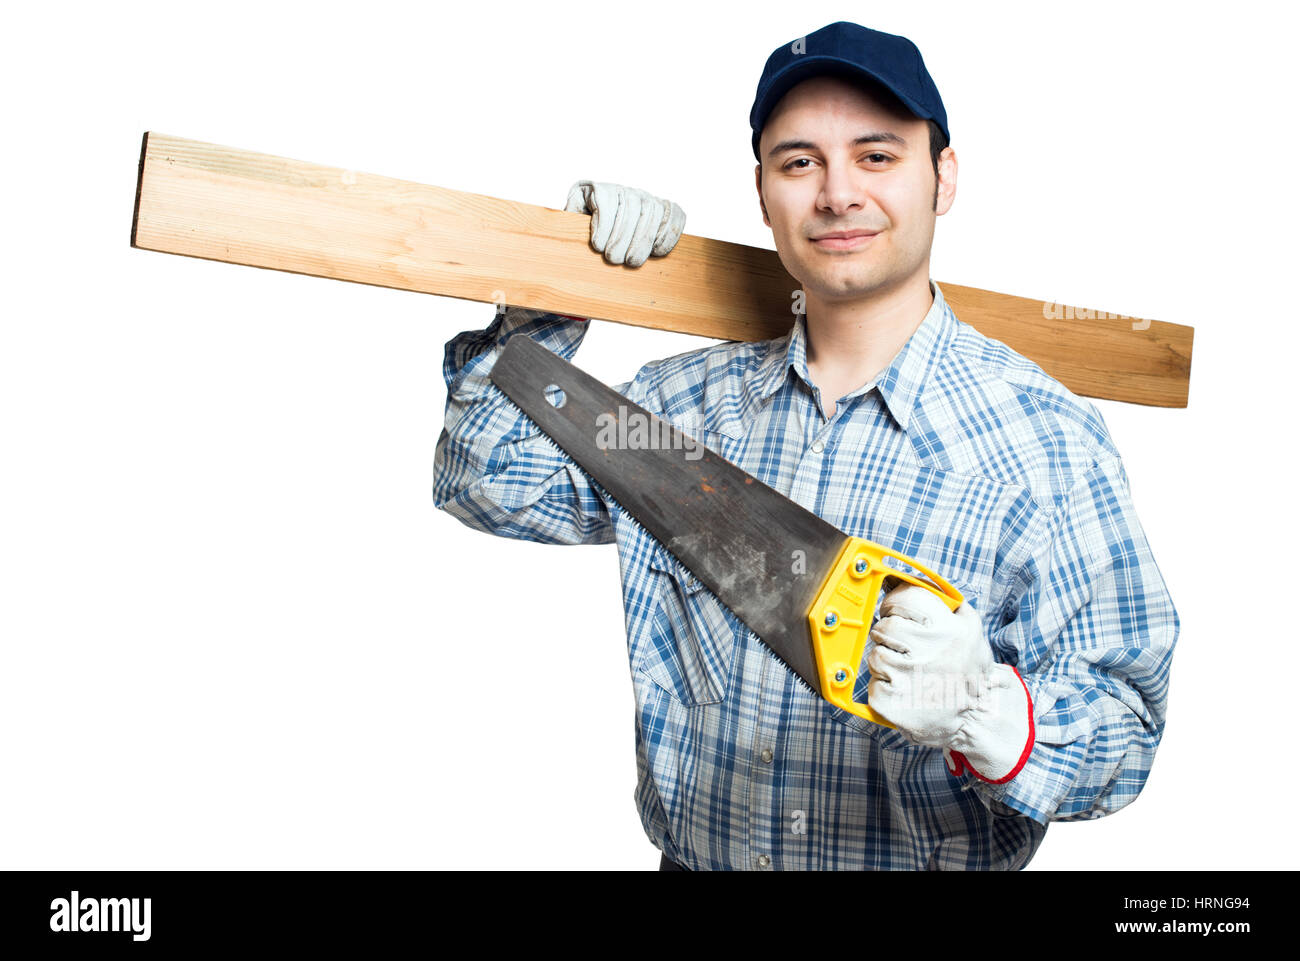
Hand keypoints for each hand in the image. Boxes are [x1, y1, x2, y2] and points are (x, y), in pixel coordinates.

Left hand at [564, 181, 685, 266]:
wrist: (602, 223)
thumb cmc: (585, 228)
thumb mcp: (570, 223)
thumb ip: (567, 223)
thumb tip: (566, 228)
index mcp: (598, 189)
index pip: (605, 199)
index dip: (604, 223)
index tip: (598, 247)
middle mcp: (625, 189)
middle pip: (631, 207)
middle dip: (623, 236)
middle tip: (615, 259)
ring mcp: (646, 197)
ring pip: (651, 212)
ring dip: (643, 240)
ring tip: (633, 261)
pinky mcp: (664, 207)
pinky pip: (673, 213)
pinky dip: (669, 232)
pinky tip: (658, 251)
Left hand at [866, 584, 1034, 783]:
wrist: (974, 720)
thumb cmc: (967, 674)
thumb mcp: (971, 631)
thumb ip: (949, 604)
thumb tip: (911, 579)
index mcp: (946, 630)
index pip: (901, 601)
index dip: (893, 605)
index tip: (893, 613)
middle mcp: (927, 651)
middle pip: (883, 628)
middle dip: (888, 637)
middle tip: (903, 649)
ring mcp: (906, 677)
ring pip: (875, 656)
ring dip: (886, 663)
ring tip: (908, 674)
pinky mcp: (890, 701)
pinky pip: (872, 683)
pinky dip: (883, 688)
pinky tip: (903, 692)